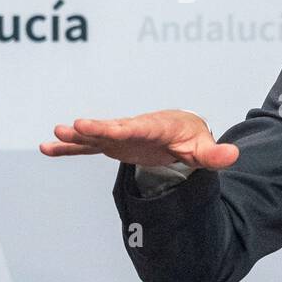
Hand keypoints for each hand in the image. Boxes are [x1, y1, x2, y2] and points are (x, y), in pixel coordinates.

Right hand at [38, 109, 238, 169]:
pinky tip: (48, 147)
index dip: (119, 128)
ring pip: (96, 136)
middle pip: (112, 128)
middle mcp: (134, 128)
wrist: (182, 133)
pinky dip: (70, 147)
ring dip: (76, 136)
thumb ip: (215, 154)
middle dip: (93, 128)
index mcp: (156, 126)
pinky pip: (88, 146)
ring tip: (54, 135)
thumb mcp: (204, 147)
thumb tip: (233, 155)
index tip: (100, 126)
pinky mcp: (112, 144)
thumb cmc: (193, 138)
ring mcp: (121, 136)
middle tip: (71, 126)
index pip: (137, 128)